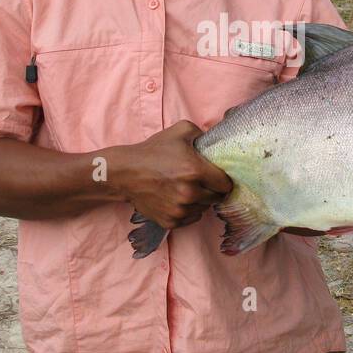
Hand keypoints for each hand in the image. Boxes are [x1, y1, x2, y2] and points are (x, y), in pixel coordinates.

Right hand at [106, 121, 232, 229]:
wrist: (126, 173)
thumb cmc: (153, 151)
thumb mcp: (180, 131)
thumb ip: (202, 134)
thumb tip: (217, 141)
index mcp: (195, 171)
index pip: (226, 185)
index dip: (223, 180)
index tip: (217, 177)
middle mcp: (189, 193)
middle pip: (217, 198)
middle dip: (212, 190)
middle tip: (201, 182)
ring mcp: (180, 210)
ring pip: (204, 209)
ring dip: (200, 201)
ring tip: (186, 189)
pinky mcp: (171, 221)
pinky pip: (191, 218)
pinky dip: (188, 211)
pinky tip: (177, 198)